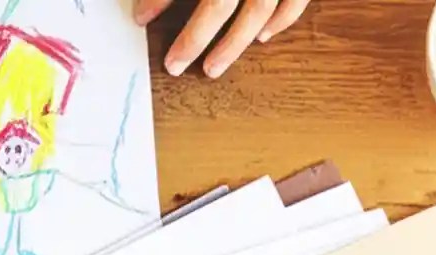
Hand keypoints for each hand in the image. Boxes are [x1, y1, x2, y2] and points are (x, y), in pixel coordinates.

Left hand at [134, 0, 310, 77]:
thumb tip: (144, 1)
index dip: (159, 0)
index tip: (140, 19)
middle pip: (220, 4)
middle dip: (195, 38)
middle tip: (174, 66)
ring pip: (258, 11)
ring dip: (234, 43)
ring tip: (213, 67)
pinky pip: (295, 3)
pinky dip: (281, 21)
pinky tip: (263, 38)